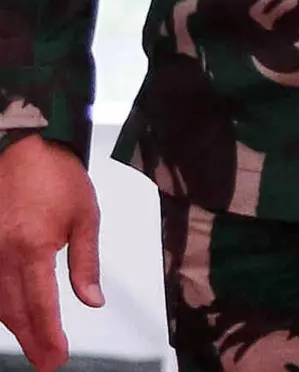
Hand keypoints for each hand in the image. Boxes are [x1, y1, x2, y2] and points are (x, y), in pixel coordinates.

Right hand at [0, 137, 102, 371]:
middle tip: (47, 360)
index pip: (40, 304)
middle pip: (12, 310)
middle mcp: (0, 253)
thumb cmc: (58, 178)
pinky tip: (8, 316)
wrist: (28, 147)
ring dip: (12, 325)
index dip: (47, 334)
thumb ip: (86, 264)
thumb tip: (91, 301)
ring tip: (34, 342)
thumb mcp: (86, 219)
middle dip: (31, 338)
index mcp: (31, 247)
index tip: (57, 356)